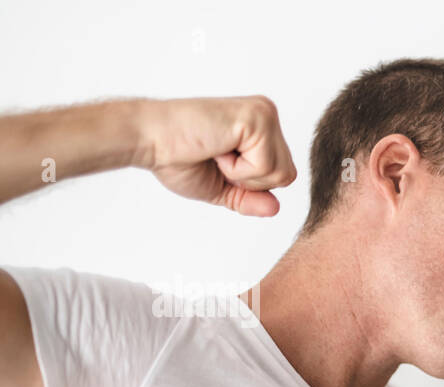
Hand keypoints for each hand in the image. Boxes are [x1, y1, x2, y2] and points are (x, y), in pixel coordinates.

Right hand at [137, 96, 296, 216]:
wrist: (148, 140)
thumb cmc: (176, 157)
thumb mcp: (222, 187)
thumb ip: (250, 197)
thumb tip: (276, 208)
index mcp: (260, 127)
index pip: (282, 175)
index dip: (250, 184)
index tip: (218, 162)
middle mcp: (266, 115)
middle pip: (287, 176)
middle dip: (249, 181)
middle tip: (216, 157)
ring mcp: (264, 114)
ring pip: (280, 173)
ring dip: (242, 174)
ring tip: (216, 151)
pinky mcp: (257, 118)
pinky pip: (266, 166)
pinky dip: (237, 169)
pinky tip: (216, 147)